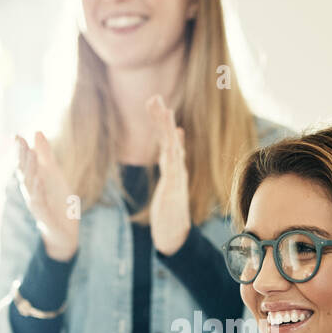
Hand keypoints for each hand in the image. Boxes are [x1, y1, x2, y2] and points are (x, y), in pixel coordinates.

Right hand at [15, 131, 77, 261]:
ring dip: (30, 170)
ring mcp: (37, 205)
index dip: (20, 151)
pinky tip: (40, 180)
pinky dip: (39, 191)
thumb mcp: (54, 175)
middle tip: (20, 141)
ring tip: (31, 154)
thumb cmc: (57, 201)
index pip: (23, 165)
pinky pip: (40, 203)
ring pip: (30, 186)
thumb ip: (45, 155)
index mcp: (32, 182)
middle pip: (24, 173)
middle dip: (22, 157)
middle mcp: (31, 193)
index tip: (16, 136)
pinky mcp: (45, 217)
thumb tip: (36, 131)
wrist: (65, 232)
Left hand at [146, 95, 190, 255]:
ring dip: (167, 128)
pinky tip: (173, 136)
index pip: (166, 139)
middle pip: (169, 138)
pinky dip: (174, 149)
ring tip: (163, 110)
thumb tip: (172, 152)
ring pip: (172, 147)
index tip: (155, 102)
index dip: (161, 121)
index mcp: (172, 167)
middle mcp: (176, 168)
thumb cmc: (170, 210)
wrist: (175, 234)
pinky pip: (174, 164)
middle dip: (162, 118)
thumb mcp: (167, 185)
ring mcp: (176, 176)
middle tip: (154, 98)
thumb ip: (170, 167)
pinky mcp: (175, 186)